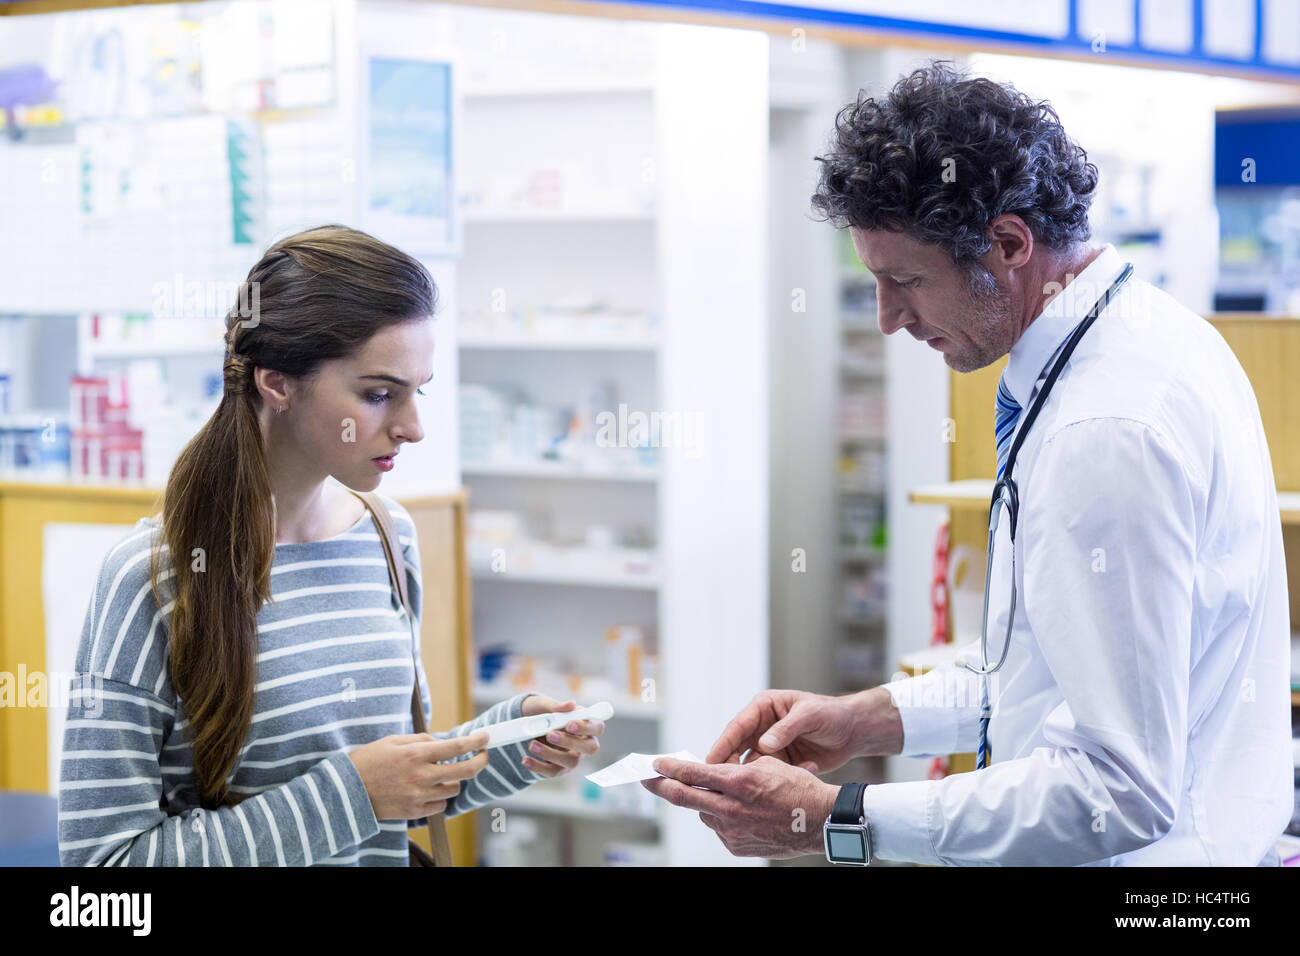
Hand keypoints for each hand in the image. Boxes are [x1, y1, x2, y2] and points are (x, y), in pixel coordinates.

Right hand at [347, 731, 488, 820]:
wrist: (348, 791)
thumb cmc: (369, 760)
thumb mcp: (394, 740)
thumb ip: (421, 740)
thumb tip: (443, 743)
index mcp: (415, 754)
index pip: (456, 746)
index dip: (476, 741)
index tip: (486, 738)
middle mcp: (420, 775)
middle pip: (465, 771)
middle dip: (480, 762)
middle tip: (483, 756)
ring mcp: (418, 796)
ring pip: (454, 788)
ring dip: (453, 779)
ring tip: (441, 774)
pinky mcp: (414, 811)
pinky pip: (440, 806)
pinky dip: (439, 797)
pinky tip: (429, 790)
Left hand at [518, 694, 603, 777]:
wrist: (522, 727)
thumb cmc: (539, 712)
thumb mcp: (542, 705)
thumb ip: (556, 705)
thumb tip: (571, 705)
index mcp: (585, 723)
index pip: (597, 727)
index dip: (586, 727)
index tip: (569, 724)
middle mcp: (583, 742)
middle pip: (590, 747)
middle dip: (570, 742)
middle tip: (550, 735)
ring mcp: (572, 757)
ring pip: (571, 762)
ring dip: (551, 754)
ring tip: (532, 744)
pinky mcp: (558, 768)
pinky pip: (553, 772)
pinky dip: (538, 766)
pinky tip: (526, 759)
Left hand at [641, 755, 838, 857]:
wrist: (820, 821)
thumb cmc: (798, 788)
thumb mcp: (767, 765)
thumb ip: (734, 769)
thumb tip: (709, 771)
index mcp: (738, 782)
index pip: (693, 773)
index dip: (670, 768)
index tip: (656, 763)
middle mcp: (731, 808)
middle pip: (684, 797)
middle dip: (662, 786)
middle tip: (648, 780)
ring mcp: (732, 830)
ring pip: (704, 813)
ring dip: (703, 803)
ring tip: (721, 796)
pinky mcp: (737, 847)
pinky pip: (719, 829)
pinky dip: (722, 819)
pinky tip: (740, 813)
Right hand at [706, 688, 877, 773]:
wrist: (854, 731)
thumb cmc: (832, 714)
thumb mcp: (810, 715)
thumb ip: (786, 728)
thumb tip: (763, 744)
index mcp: (764, 708)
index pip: (737, 726)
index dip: (722, 744)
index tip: (710, 763)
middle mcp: (761, 727)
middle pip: (736, 748)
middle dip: (730, 766)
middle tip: (723, 785)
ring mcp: (770, 745)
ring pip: (750, 765)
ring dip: (753, 777)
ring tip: (754, 792)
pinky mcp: (780, 762)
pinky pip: (768, 775)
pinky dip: (775, 781)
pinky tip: (796, 778)